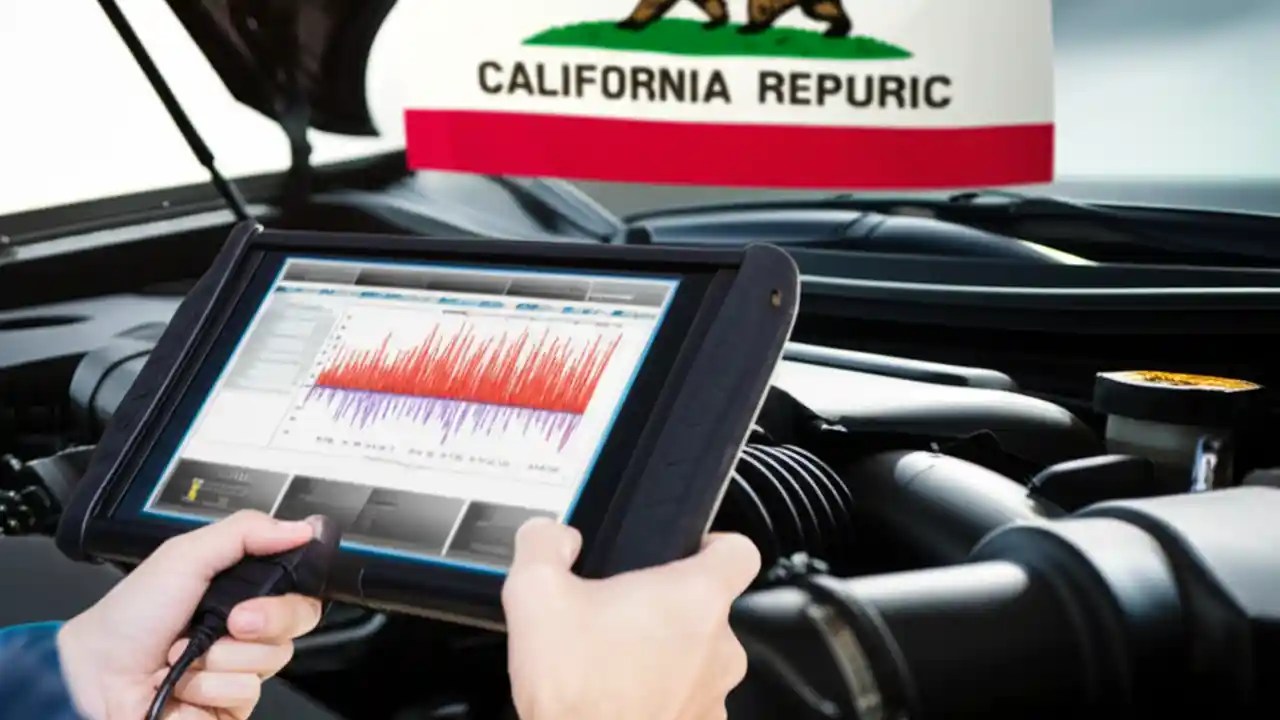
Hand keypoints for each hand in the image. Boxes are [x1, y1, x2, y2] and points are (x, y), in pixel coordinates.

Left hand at [57, 511, 324, 718]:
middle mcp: (247, 630)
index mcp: (244, 591)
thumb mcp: (185, 556)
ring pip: (270, 662)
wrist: (95, 674)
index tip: (262, 592)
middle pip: (296, 624)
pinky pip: (246, 695)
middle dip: (263, 622)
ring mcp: (240, 670)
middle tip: (230, 623)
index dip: (291, 595)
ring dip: (221, 660)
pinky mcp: (230, 706)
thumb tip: (301, 527)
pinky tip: (183, 684)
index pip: (300, 591)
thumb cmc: (131, 616)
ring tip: (185, 656)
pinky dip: (209, 689)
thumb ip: (245, 532)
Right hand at [503, 518, 760, 719]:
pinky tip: (618, 700)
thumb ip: (545, 544)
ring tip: (612, 665)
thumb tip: (552, 536)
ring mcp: (715, 695)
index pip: (739, 552)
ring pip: (697, 659)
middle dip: (665, 610)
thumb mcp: (535, 595)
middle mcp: (721, 647)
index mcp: (696, 598)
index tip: (689, 551)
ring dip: (663, 658)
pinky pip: (687, 700)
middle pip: (708, 610)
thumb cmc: (575, 691)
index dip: (714, 545)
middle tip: (617, 617)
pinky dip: (660, 698)